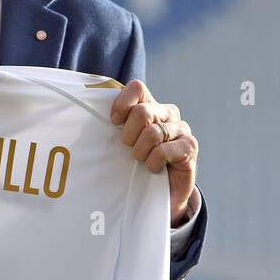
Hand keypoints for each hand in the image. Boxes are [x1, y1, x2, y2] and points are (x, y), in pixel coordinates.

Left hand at [109, 80, 197, 225]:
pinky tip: (154, 168)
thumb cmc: (139, 163)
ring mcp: (181, 128)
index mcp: (151, 106)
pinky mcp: (190, 145)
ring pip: (152, 133)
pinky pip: (163, 150)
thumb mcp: (125, 141)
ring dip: (141, 152)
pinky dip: (153, 163)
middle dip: (129, 135)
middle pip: (142, 112)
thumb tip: (89, 114)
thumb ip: (116, 126)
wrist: (164, 192)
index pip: (137, 88)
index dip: (122, 103)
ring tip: (142, 160)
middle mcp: (168, 113)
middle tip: (129, 148)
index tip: (114, 122)